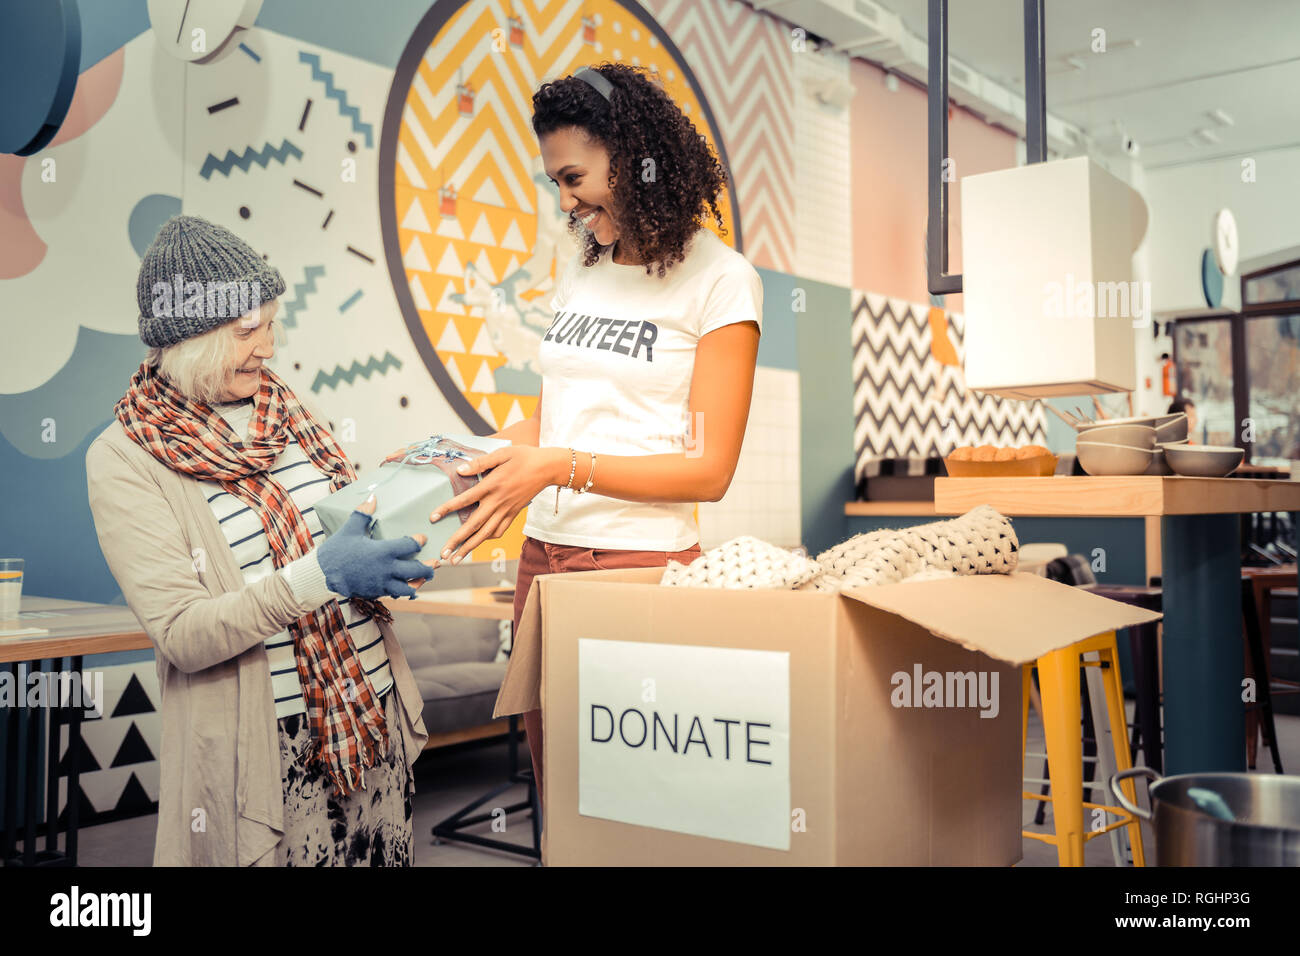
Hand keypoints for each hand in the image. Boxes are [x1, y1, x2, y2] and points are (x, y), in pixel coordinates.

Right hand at [317, 494, 436, 597]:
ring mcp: (381, 583)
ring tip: (424, 578)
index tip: (422, 538)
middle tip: (435, 564)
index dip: (418, 541)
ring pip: (408, 587)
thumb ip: (363, 513)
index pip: (409, 545)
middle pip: (415, 570)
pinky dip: (404, 592)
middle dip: (428, 568)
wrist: (322, 575)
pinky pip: (395, 594)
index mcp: (382, 551)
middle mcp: (386, 569)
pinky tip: (407, 588)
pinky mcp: (375, 593)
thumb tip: (372, 497)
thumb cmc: (336, 550)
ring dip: (418, 583)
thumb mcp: (350, 529)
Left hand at [429, 446, 563, 564]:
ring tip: (456, 558)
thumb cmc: (524, 457)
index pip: (465, 499)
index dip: (448, 509)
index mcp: (492, 485)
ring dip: (470, 547)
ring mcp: (507, 510)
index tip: (433, 517)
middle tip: (443, 554)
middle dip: (457, 541)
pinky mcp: (513, 514)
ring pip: (486, 534)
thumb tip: (460, 470)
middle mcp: (498, 502)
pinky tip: (478, 543)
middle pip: (474, 525)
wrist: (548, 468)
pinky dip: (487, 539)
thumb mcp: (502, 453)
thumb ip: (480, 463)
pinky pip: (499, 531)